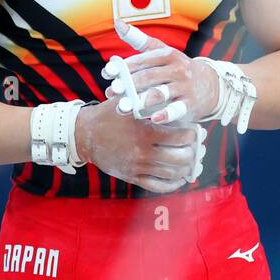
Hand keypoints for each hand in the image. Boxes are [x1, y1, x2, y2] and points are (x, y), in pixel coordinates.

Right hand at [74, 99, 204, 193]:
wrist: (84, 135)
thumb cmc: (109, 115)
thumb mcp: (127, 101)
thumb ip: (148, 98)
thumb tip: (171, 92)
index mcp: (145, 131)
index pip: (180, 137)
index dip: (192, 134)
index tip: (193, 130)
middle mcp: (143, 152)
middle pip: (181, 158)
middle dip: (192, 152)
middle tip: (195, 146)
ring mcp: (137, 167)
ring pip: (172, 173)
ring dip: (185, 168)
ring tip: (190, 160)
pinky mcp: (132, 177)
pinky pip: (158, 186)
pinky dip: (173, 184)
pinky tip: (179, 177)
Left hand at [103, 18, 220, 124]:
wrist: (210, 84)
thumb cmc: (177, 67)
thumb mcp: (161, 51)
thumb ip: (138, 39)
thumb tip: (117, 23)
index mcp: (167, 54)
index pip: (142, 59)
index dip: (124, 67)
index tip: (108, 74)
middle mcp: (177, 68)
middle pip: (149, 76)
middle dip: (129, 84)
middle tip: (113, 92)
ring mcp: (184, 86)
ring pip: (161, 92)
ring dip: (142, 100)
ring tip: (127, 106)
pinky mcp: (191, 103)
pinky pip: (177, 109)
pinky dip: (166, 114)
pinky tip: (154, 118)